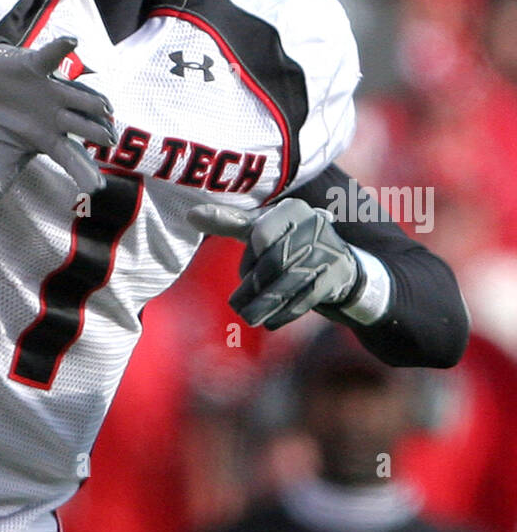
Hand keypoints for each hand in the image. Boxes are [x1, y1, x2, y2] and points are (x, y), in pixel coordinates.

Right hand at [0, 36, 115, 208]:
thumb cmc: (2, 121)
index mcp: (52, 139)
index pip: (72, 158)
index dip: (84, 172)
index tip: (96, 188)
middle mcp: (60, 115)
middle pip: (84, 125)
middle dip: (96, 132)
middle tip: (109, 139)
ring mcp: (53, 90)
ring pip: (78, 95)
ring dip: (90, 100)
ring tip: (105, 108)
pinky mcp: (39, 66)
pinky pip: (52, 56)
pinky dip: (61, 48)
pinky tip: (72, 42)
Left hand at [187, 197, 358, 329]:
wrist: (341, 269)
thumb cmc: (289, 246)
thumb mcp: (261, 231)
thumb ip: (229, 222)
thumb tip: (191, 214)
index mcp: (292, 209)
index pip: (262, 233)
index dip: (249, 258)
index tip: (243, 276)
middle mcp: (314, 224)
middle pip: (275, 260)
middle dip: (254, 288)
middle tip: (237, 307)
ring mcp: (329, 251)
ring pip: (290, 281)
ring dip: (266, 305)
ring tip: (249, 318)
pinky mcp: (337, 276)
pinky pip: (307, 297)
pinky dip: (286, 312)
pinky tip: (272, 322)